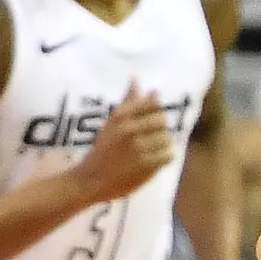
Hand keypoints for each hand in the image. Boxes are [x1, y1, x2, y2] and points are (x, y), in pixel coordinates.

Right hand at [72, 83, 176, 202]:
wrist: (91, 180)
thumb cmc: (102, 150)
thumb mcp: (111, 123)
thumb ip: (127, 102)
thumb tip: (136, 79)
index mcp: (120, 117)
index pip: (151, 103)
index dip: (154, 110)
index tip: (149, 119)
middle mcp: (130, 130)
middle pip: (162, 119)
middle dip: (160, 127)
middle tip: (151, 136)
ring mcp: (139, 148)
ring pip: (167, 138)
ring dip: (163, 144)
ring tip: (152, 149)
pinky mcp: (146, 166)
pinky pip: (168, 155)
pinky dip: (165, 157)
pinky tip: (155, 159)